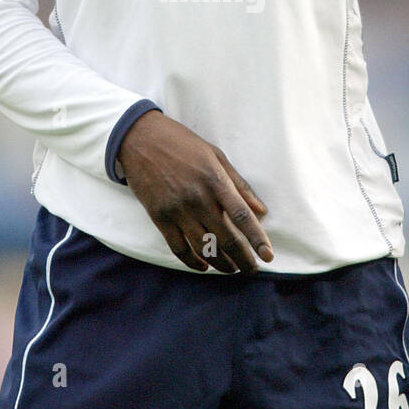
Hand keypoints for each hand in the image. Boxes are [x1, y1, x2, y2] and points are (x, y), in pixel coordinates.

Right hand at [117, 110, 273, 274]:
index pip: (242, 215)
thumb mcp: (215, 156)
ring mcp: (177, 209)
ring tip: (231, 269)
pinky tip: (204, 265)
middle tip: (251, 270)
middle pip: (225, 238)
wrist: (140, 138)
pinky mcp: (159, 217)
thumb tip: (261, 211)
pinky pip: (178, 248)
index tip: (268, 256)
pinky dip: (192, 261)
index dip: (257, 238)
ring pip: (203, 248)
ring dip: (221, 263)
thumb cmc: (182, 143)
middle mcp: (197, 198)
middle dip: (242, 259)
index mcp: (215, 180)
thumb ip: (239, 185)